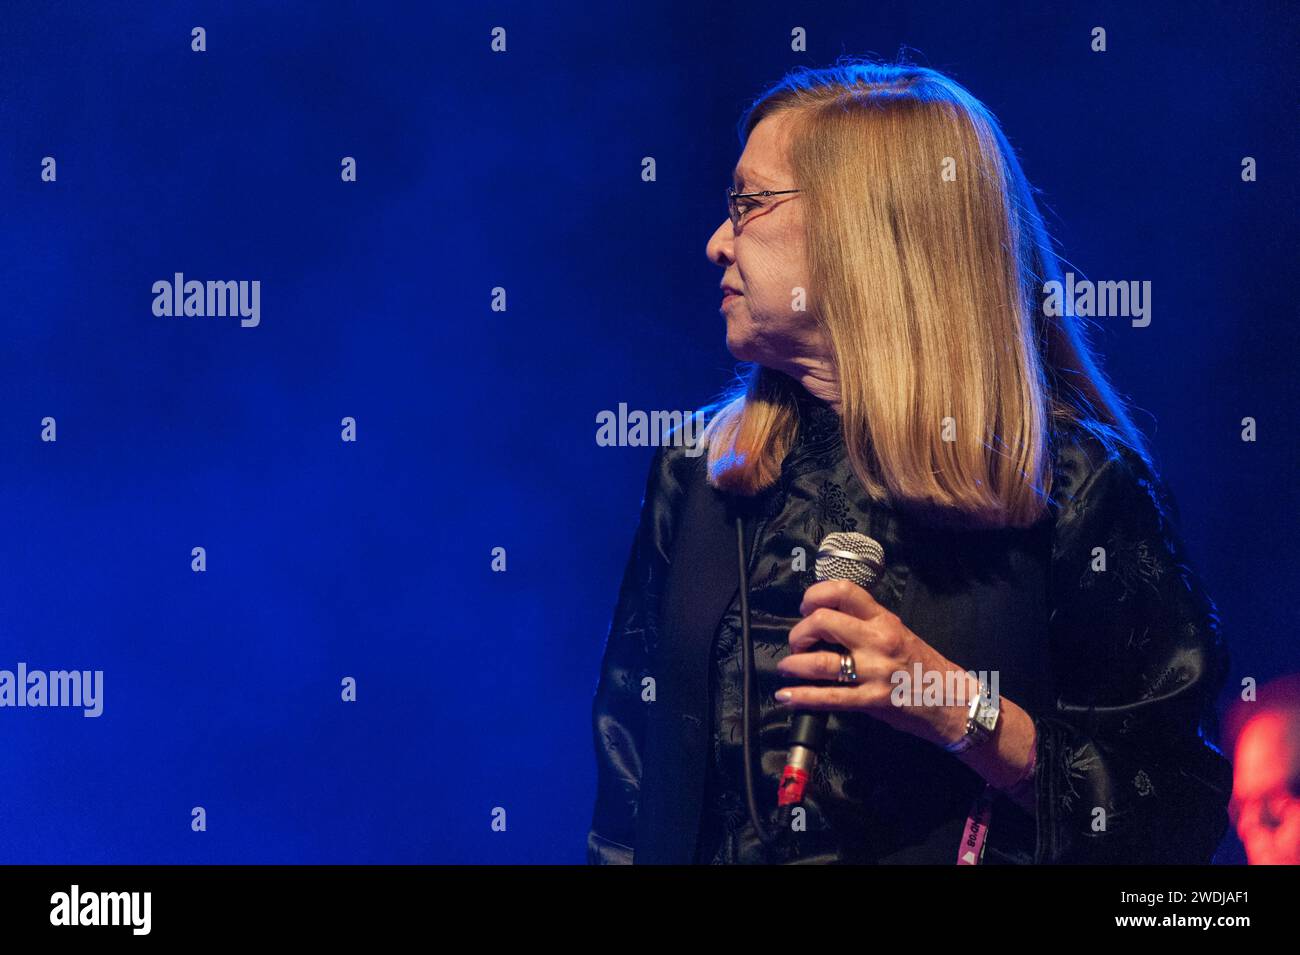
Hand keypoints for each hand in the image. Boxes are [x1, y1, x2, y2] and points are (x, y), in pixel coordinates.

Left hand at [773, 578, 973, 749]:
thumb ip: (866, 625)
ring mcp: (875, 671)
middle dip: (799, 633)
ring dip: (793, 665)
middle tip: (797, 643)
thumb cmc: (923, 667)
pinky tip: (786, 696)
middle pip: (823, 622)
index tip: (805, 607)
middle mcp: (878, 640)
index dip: (814, 595)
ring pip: (820, 662)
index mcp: (884, 619)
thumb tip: (825, 623)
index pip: (844, 591)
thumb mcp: (898, 633)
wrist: (952, 701)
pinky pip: (829, 697)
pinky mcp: (873, 700)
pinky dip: (802, 697)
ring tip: (786, 668)